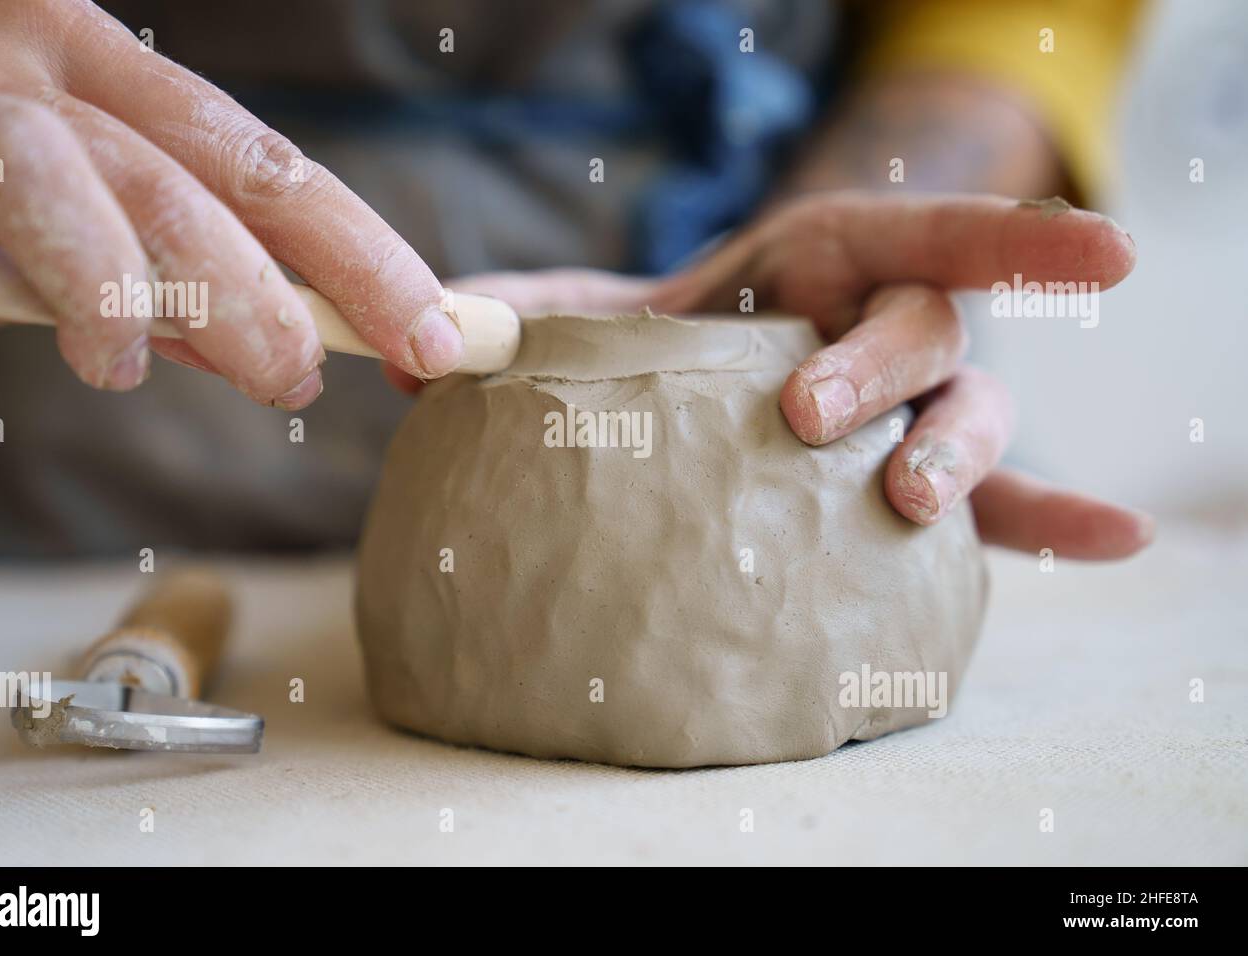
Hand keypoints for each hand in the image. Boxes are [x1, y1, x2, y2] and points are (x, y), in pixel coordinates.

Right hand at [0, 0, 461, 407]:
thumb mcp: (38, 226)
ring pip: (156, 176)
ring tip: (288, 377)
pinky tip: (117, 356)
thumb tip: (251, 349)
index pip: (263, 165)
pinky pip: (30, 181)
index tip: (438, 329)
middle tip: (424, 350)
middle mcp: (56, 57)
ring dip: (238, 290)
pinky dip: (93, 275)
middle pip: (248, 160)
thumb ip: (141, 276)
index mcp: (101, 80)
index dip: (363, 249)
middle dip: (355, 263)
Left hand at [445, 192, 1154, 560]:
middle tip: (806, 415)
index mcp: (822, 264)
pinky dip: (1052, 522)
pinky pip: (1004, 501)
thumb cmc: (672, 335)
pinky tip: (1117, 546)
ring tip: (905, 502)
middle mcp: (887, 330)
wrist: (711, 369)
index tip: (1104, 254)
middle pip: (930, 331)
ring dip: (959, 456)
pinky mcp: (920, 481)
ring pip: (974, 416)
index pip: (915, 236)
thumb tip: (423, 348)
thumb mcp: (602, 316)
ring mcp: (914, 410)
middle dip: (881, 369)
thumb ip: (523, 320)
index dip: (1006, 235)